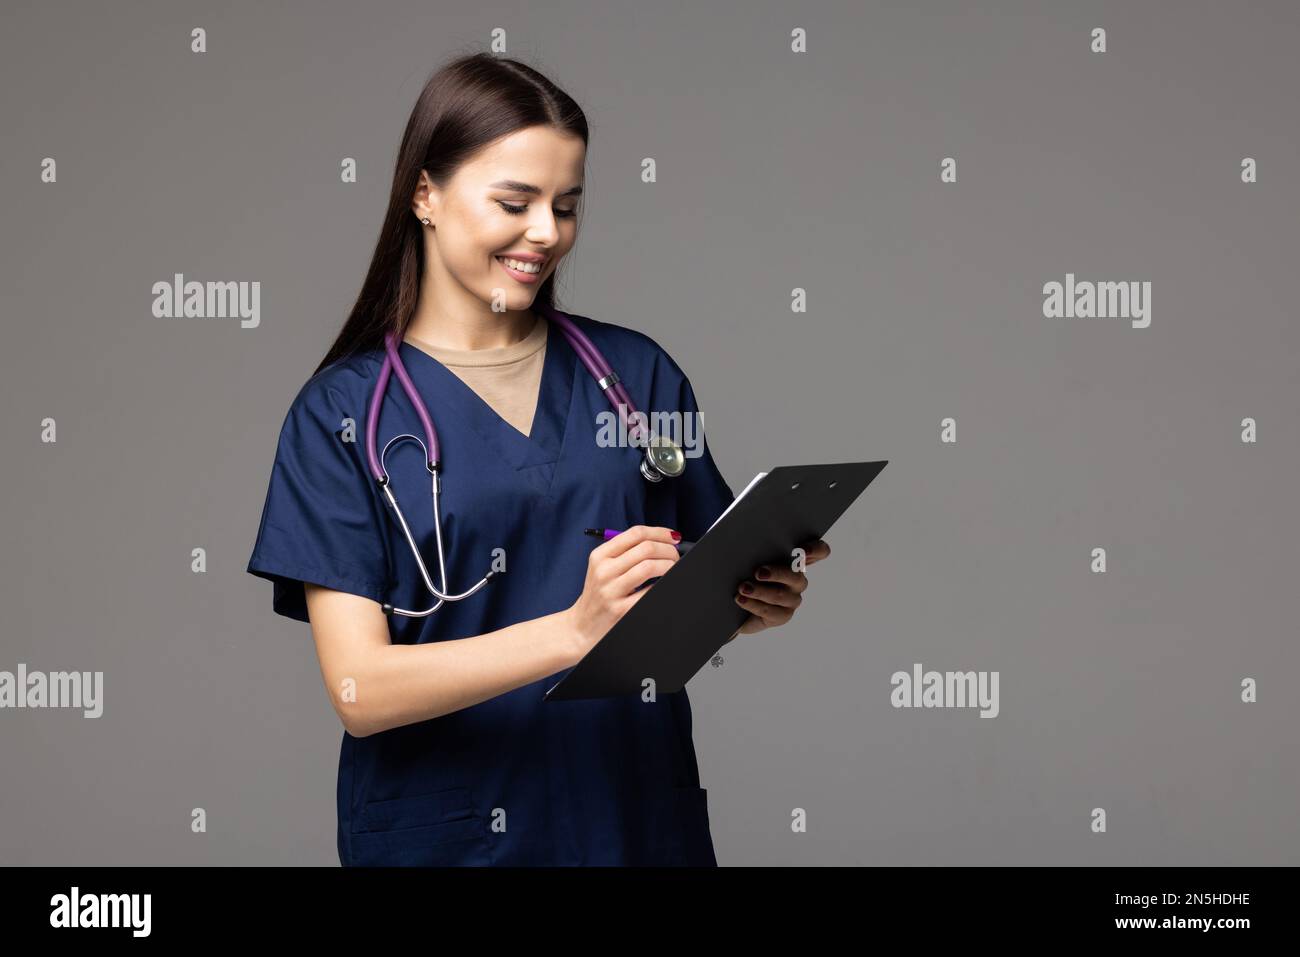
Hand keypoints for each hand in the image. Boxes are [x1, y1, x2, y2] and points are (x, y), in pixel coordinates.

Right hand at [565, 525, 681, 661]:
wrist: (583, 627)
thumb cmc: (600, 593)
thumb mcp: (603, 568)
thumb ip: (628, 552)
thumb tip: (665, 541)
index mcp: (600, 556)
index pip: (635, 533)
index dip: (659, 532)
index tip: (673, 537)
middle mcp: (603, 571)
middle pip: (646, 548)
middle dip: (669, 550)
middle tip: (675, 556)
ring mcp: (611, 591)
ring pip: (650, 567)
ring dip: (669, 566)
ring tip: (672, 569)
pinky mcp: (621, 610)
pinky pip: (650, 591)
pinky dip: (661, 585)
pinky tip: (662, 585)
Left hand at [728, 538, 830, 639]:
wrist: (736, 605)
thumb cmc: (745, 575)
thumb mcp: (750, 560)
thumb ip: (758, 552)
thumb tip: (748, 546)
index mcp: (795, 560)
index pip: (819, 551)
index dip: (815, 549)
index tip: (802, 550)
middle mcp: (797, 580)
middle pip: (797, 575)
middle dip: (777, 573)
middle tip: (758, 572)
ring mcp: (792, 599)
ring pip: (781, 595)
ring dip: (760, 591)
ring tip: (742, 588)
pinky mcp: (782, 616)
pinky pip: (771, 611)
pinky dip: (753, 604)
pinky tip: (741, 599)